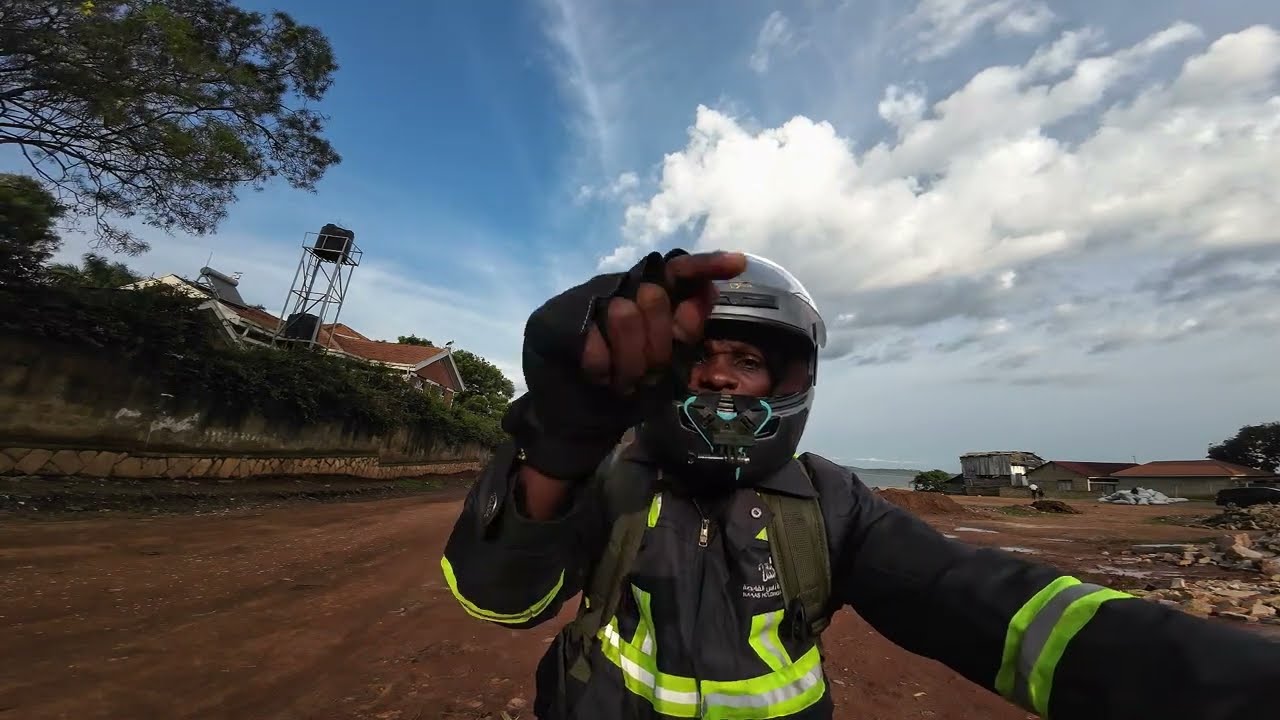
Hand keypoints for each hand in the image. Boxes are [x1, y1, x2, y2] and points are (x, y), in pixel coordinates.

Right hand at [581, 251, 746, 392]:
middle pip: (654, 297)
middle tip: (649, 376)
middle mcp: (624, 287)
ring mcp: (592, 301)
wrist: (577, 403)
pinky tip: (601, 379)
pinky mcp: (562, 320)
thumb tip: (707, 291)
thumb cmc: (628, 377)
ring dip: (630, 363)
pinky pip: (595, 342)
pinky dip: (603, 370)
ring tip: (626, 383)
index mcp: (652, 293)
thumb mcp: (667, 358)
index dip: (706, 264)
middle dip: (657, 346)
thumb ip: (686, 326)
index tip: (738, 263)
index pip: (680, 269)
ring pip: (624, 316)